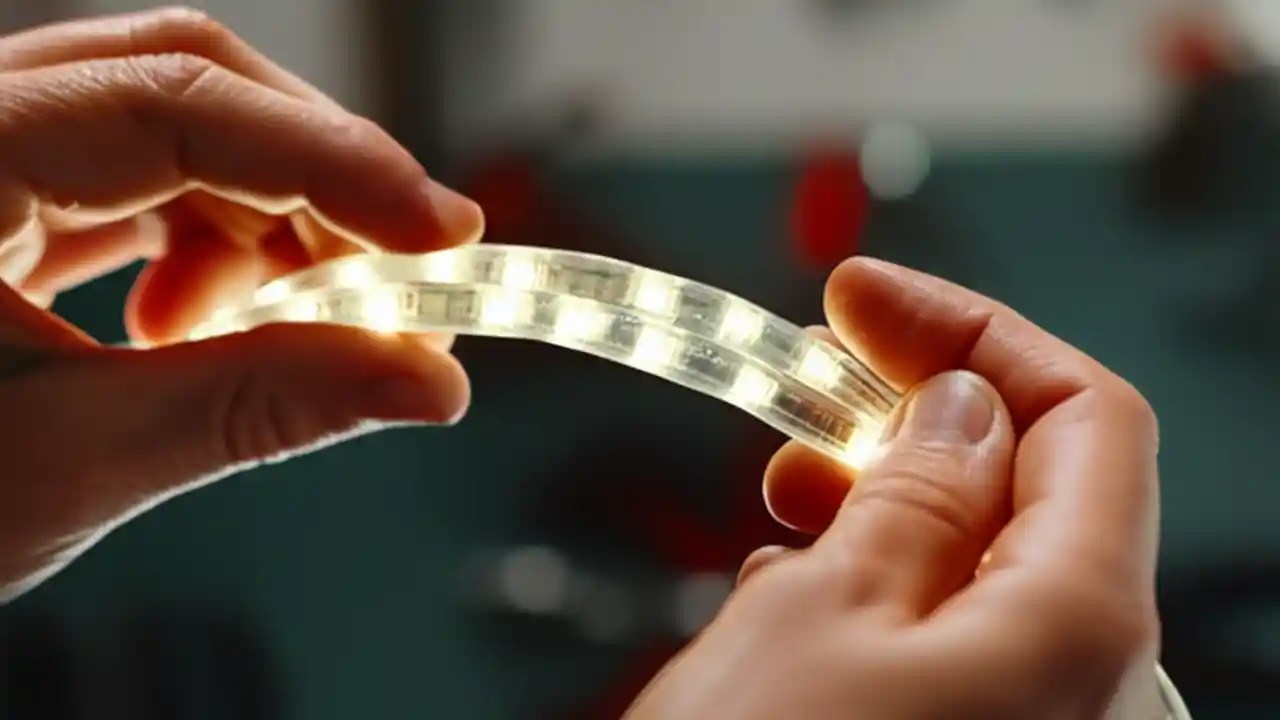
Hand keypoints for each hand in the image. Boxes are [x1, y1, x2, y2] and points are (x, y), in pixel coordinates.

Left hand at [0, 8, 483, 600]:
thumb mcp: (64, 463)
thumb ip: (255, 408)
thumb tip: (424, 383)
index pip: (174, 101)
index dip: (331, 160)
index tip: (443, 234)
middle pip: (185, 87)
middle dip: (313, 181)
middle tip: (405, 276)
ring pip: (173, 135)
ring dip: (266, 224)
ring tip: (293, 329)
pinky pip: (136, 187)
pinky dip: (209, 250)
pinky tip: (204, 326)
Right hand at [627, 260, 1161, 718]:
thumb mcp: (826, 608)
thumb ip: (917, 492)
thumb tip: (967, 405)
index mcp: (1078, 624)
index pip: (1084, 418)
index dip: (974, 334)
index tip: (860, 297)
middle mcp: (1078, 681)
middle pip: (1035, 486)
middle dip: (923, 410)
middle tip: (814, 368)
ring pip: (977, 559)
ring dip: (884, 493)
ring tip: (789, 473)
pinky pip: (941, 632)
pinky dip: (872, 578)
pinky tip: (794, 576)